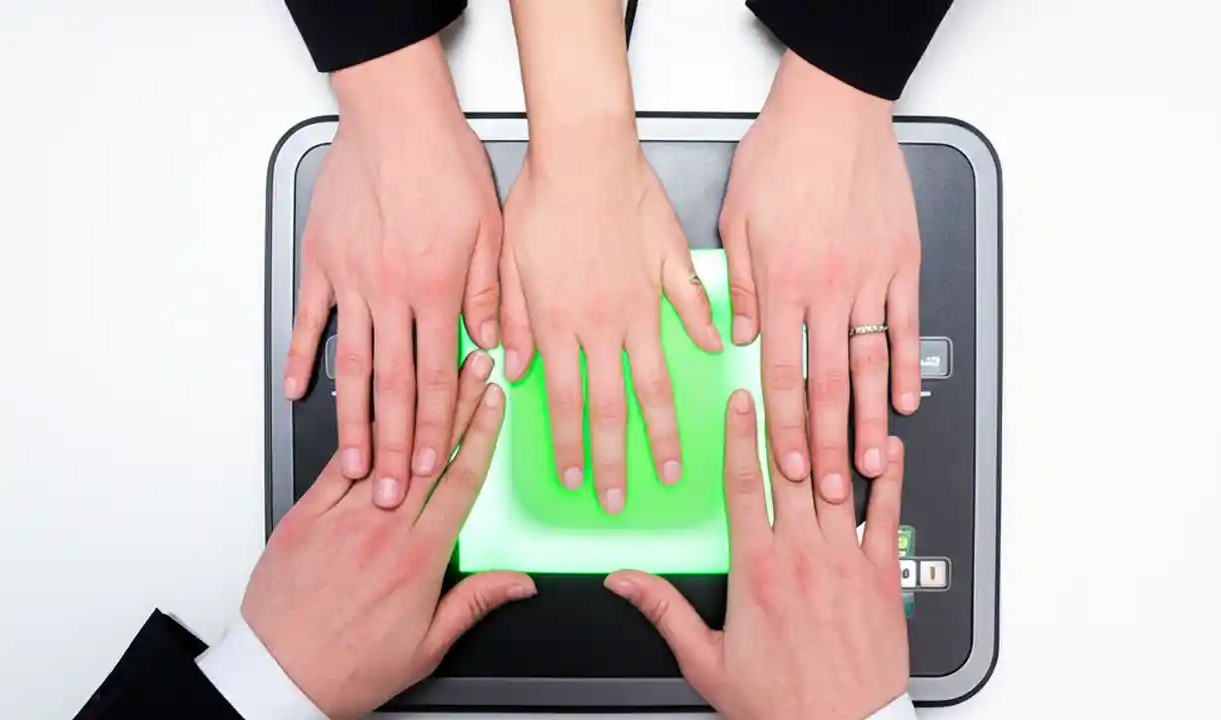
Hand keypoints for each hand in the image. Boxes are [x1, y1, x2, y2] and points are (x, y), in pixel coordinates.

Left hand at [244, 351, 533, 719]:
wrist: (279, 678)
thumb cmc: (349, 668)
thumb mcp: (426, 646)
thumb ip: (475, 603)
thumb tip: (519, 583)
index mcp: (420, 558)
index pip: (461, 480)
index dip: (482, 433)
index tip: (494, 399)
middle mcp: (383, 529)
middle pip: (429, 451)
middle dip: (457, 400)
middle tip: (473, 362)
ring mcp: (341, 518)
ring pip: (385, 450)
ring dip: (412, 407)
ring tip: (429, 371)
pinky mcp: (304, 517)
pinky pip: (337, 466)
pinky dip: (357, 436)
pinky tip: (374, 408)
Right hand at [282, 37, 503, 508]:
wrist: (398, 116)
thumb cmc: (447, 165)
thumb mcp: (492, 229)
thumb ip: (493, 293)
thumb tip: (493, 347)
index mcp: (437, 291)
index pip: (436, 378)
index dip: (434, 430)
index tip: (428, 471)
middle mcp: (392, 294)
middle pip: (393, 386)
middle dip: (394, 446)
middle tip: (389, 493)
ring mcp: (351, 280)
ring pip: (352, 364)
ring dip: (352, 419)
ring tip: (352, 463)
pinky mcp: (322, 260)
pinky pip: (311, 317)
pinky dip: (304, 355)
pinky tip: (300, 389)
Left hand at [500, 128, 722, 513]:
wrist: (581, 150)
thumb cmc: (540, 198)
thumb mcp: (505, 262)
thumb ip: (514, 318)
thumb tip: (519, 368)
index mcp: (559, 322)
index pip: (564, 402)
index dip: (571, 447)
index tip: (579, 481)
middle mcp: (603, 322)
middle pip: (610, 407)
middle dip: (615, 460)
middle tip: (623, 500)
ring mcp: (642, 300)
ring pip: (653, 379)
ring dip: (660, 429)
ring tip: (671, 466)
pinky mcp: (669, 269)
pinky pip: (691, 307)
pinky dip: (704, 331)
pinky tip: (715, 356)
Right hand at [605, 391, 908, 719]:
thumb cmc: (782, 703)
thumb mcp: (706, 662)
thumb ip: (664, 610)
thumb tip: (623, 581)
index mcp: (756, 568)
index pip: (745, 485)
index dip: (742, 436)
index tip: (741, 402)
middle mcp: (801, 554)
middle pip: (790, 470)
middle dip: (786, 417)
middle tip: (787, 375)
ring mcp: (845, 561)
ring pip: (836, 482)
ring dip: (831, 435)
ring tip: (831, 393)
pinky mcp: (882, 576)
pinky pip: (887, 516)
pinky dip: (889, 480)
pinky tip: (887, 449)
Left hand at [720, 50, 921, 501]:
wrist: (833, 110)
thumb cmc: (782, 155)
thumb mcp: (737, 218)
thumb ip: (741, 284)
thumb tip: (739, 335)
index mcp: (783, 283)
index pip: (781, 373)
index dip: (785, 427)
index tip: (790, 466)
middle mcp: (827, 289)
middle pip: (828, 383)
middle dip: (830, 443)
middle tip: (835, 488)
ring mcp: (870, 278)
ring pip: (871, 363)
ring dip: (872, 418)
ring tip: (875, 460)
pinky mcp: (902, 262)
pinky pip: (906, 324)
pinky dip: (909, 365)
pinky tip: (908, 400)